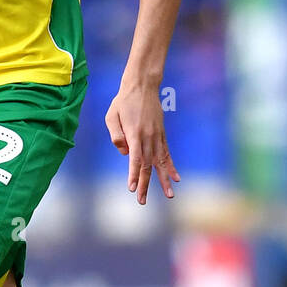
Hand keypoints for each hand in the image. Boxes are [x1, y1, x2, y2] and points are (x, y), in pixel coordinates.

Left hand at [105, 80, 180, 204]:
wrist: (142, 86)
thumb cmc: (123, 101)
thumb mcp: (111, 116)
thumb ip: (116, 135)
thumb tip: (124, 152)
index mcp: (134, 134)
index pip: (135, 159)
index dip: (134, 174)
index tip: (132, 188)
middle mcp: (148, 137)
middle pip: (147, 165)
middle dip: (145, 185)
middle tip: (142, 201)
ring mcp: (157, 136)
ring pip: (160, 162)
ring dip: (163, 180)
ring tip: (170, 195)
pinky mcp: (161, 134)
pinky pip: (167, 153)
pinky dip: (171, 166)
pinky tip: (176, 178)